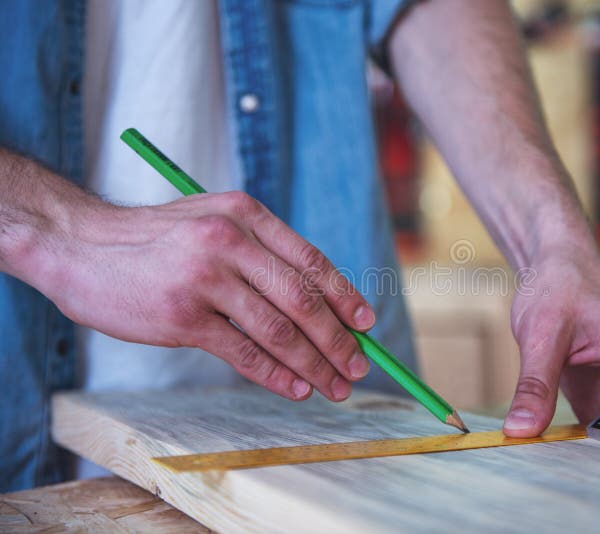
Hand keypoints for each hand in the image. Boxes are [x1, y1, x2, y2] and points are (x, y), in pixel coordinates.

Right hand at [31, 191, 372, 401]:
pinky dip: (276, 374)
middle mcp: (230, 241)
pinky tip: (296, 388)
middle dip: (338, 338)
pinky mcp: (182, 316)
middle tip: (359, 365)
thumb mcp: (211, 223)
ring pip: (279, 329)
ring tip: (336, 386)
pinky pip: (243, 351)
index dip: (344, 296)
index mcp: (245, 214)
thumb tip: (317, 303)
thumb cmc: (153, 241)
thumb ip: (260, 252)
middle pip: (303, 298)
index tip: (366, 323)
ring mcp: (205, 278)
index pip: (310, 261)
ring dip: (315, 363)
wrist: (78, 246)